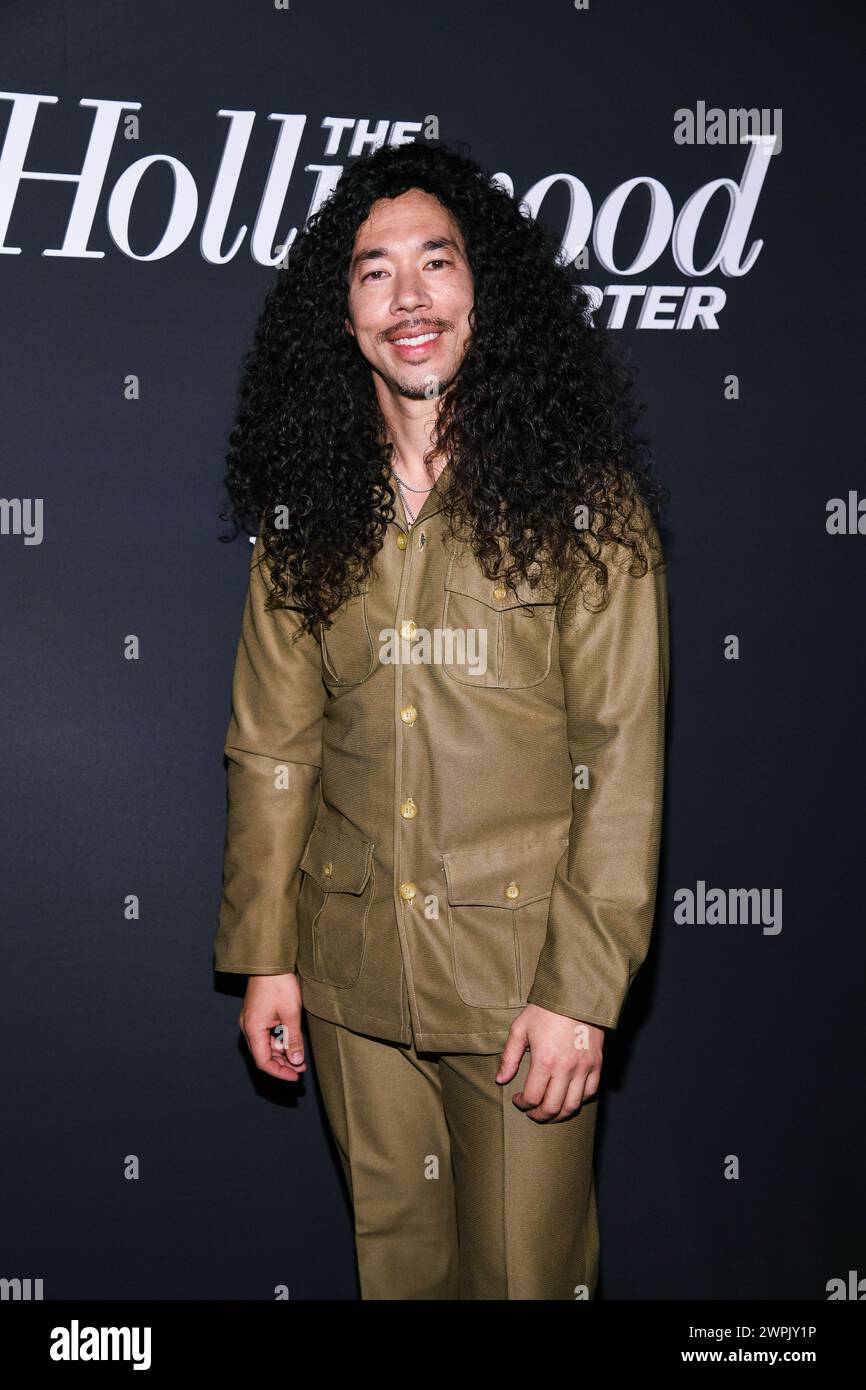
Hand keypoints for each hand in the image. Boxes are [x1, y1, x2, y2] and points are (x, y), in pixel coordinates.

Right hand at [239, 973, 306, 1081]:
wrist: (270, 961)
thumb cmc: (279, 984)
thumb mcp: (291, 1014)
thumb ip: (293, 1040)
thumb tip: (296, 1061)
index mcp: (253, 1029)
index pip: (263, 1062)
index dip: (279, 1073)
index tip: (295, 1077)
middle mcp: (248, 1027)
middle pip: (263, 1055)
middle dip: (282, 1064)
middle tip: (302, 1067)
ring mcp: (252, 1021)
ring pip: (266, 1045)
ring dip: (282, 1053)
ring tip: (300, 1057)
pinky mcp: (258, 1015)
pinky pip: (267, 1034)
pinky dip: (279, 1041)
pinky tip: (292, 1042)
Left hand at [495, 1003, 603, 1120]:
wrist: (576, 994)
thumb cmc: (546, 1010)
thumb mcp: (520, 1028)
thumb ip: (509, 1057)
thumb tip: (501, 1079)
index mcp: (544, 1060)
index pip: (532, 1097)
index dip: (522, 1104)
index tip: (518, 1101)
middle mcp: (566, 1068)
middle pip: (552, 1108)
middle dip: (539, 1115)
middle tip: (532, 1112)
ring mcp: (584, 1068)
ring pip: (573, 1106)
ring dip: (559, 1115)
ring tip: (550, 1111)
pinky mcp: (597, 1064)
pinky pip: (591, 1092)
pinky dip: (579, 1101)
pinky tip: (569, 1097)